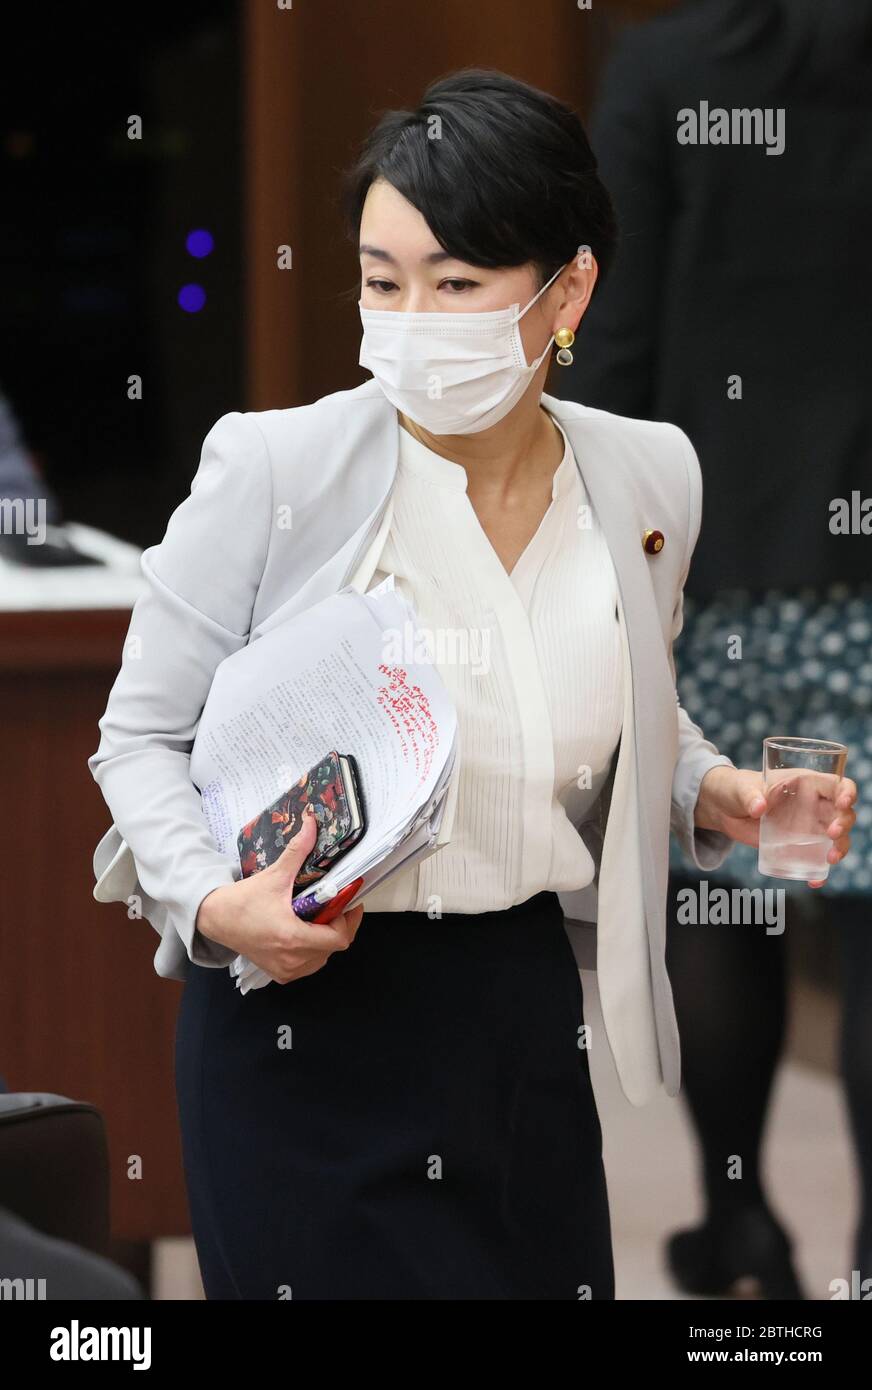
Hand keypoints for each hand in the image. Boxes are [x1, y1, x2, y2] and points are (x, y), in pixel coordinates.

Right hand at [195, 808, 363, 981]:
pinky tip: (306, 933)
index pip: (338, 939)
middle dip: (338, 926)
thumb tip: (311, 824)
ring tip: (320, 918)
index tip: (347, 904)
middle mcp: (291, 959)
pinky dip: (312, 952)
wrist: (214, 919)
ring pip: (322, 959)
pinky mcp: (278, 973)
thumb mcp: (274, 875)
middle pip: (333, 948)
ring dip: (326, 940)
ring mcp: (285, 970)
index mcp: (292, 937)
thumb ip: (297, 850)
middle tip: (334, 907)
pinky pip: (308, 966)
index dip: (347, 920)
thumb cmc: (242, 901)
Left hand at [694, 765, 857, 887]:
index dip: (847, 792)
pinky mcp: (798, 846)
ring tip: (831, 859)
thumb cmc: (737, 789)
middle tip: (832, 834)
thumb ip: (749, 796)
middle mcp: (814, 805)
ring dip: (841, 848)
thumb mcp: (742, 789)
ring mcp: (808, 827)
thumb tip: (759, 808)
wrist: (725, 810)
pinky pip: (816, 860)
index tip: (843, 803)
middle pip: (843, 813)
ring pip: (837, 838)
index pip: (837, 785)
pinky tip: (815, 881)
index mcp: (806, 784)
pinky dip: (819, 872)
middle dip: (844, 824)